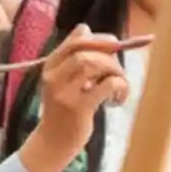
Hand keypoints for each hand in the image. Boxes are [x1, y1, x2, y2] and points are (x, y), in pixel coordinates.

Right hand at [18, 25, 128, 171]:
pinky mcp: (78, 108)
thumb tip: (89, 30)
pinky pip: (107, 85)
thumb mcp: (63, 80)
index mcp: (50, 67)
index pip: (75, 41)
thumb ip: (74, 57)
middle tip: (118, 71)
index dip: (99, 39)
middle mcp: (53, 77)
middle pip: (86, 51)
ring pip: (95, 64)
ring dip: (116, 71)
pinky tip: (118, 100)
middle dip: (110, 56)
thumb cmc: (64, 110)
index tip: (114, 47)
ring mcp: (64, 93)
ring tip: (120, 86)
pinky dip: (120, 87)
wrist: (53, 142)